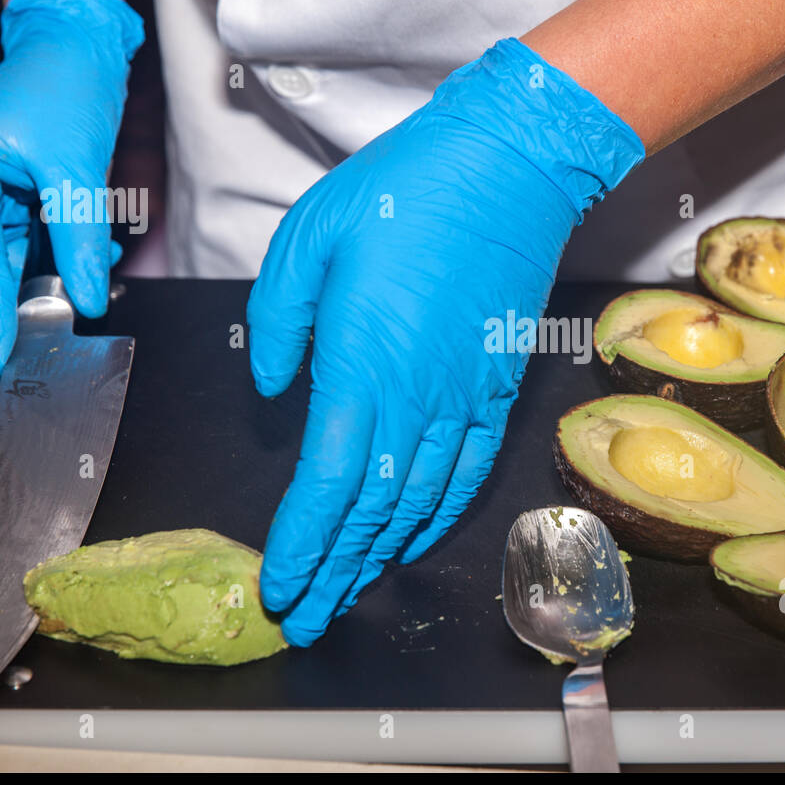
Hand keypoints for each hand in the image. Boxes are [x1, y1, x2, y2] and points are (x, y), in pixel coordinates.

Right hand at [0, 0, 142, 377]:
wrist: (70, 50)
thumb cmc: (63, 91)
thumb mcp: (78, 169)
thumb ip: (79, 238)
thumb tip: (86, 297)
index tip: (2, 356)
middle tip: (38, 321)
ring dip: (25, 287)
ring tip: (83, 269)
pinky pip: (3, 257)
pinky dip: (39, 267)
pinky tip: (85, 253)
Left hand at [248, 38, 643, 643]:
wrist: (510, 168)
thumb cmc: (406, 189)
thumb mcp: (309, 236)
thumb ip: (278, 321)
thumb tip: (274, 386)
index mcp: (362, 363)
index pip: (325, 483)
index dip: (301, 544)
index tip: (277, 585)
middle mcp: (417, 397)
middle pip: (369, 511)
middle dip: (333, 570)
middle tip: (305, 617)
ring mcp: (465, 397)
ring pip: (418, 502)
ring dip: (380, 556)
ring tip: (350, 593)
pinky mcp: (498, 387)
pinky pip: (468, 471)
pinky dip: (438, 515)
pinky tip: (413, 539)